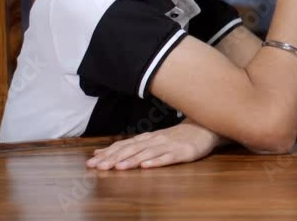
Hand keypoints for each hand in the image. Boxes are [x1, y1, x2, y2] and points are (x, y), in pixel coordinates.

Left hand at [85, 121, 222, 169]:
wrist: (204, 128)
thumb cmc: (177, 137)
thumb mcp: (154, 140)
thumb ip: (132, 146)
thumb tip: (104, 151)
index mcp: (147, 138)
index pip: (124, 145)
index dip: (108, 153)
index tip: (92, 162)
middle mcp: (155, 140)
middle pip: (132, 149)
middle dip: (114, 158)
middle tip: (99, 167)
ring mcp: (168, 146)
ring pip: (147, 153)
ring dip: (132, 160)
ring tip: (118, 168)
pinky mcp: (182, 152)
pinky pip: (167, 157)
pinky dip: (156, 161)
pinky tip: (146, 166)